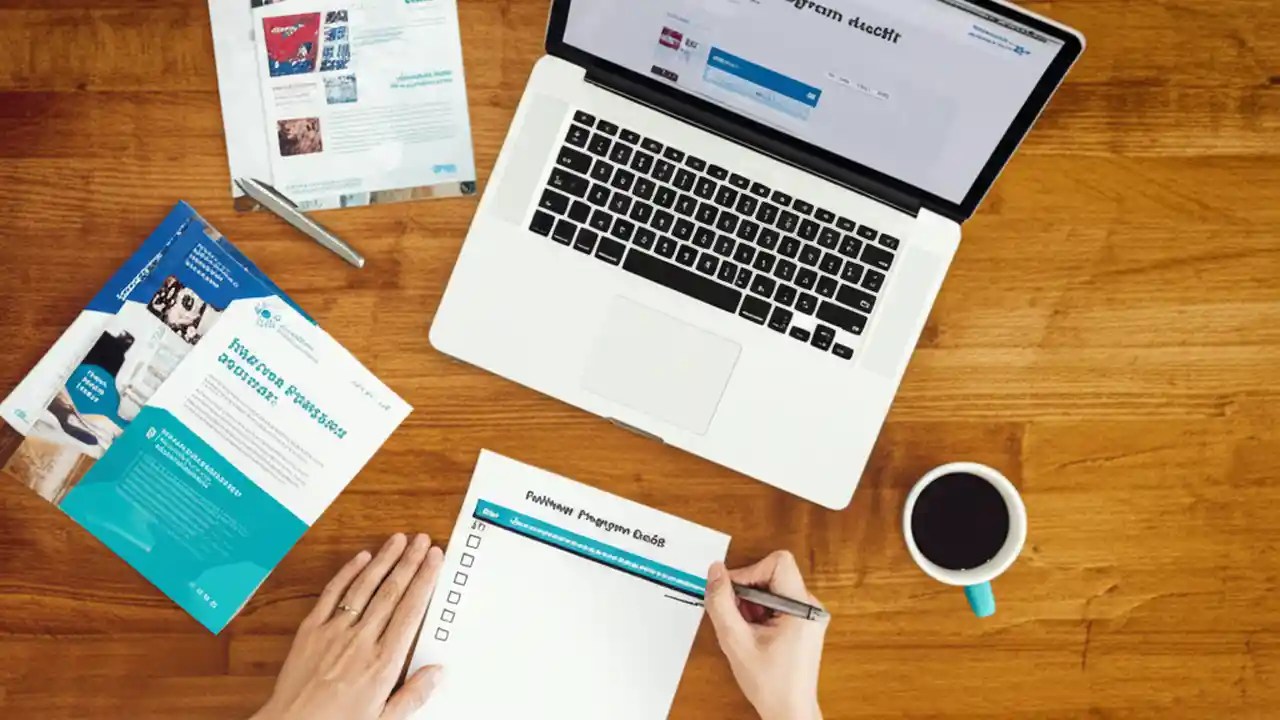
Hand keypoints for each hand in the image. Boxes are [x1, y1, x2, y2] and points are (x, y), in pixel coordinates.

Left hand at [252, 533, 444, 719]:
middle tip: (423, 542)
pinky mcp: (311, 631)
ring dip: (384, 560)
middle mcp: (361, 641)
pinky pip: (332, 595)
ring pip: (365, 587)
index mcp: (383, 663)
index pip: (411, 610)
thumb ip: (412, 695)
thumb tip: (436, 672)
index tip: (434, 560)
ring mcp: (334, 632)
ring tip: (399, 540)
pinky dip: (347, 573)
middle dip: (410, 562)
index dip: (425, 580)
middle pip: (392, 592)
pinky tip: (361, 558)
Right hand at [705, 551, 827, 719]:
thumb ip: (721, 603)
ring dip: (752, 604)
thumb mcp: (736, 642)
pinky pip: (777, 603)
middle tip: (737, 618)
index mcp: (802, 608)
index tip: (734, 594)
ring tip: (746, 631)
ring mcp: (808, 615)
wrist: (789, 711)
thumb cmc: (771, 684)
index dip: (750, 572)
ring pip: (773, 588)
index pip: (778, 562)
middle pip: (773, 574)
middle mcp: (811, 607)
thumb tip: (715, 572)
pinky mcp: (802, 623)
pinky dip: (760, 613)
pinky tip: (754, 634)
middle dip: (748, 592)